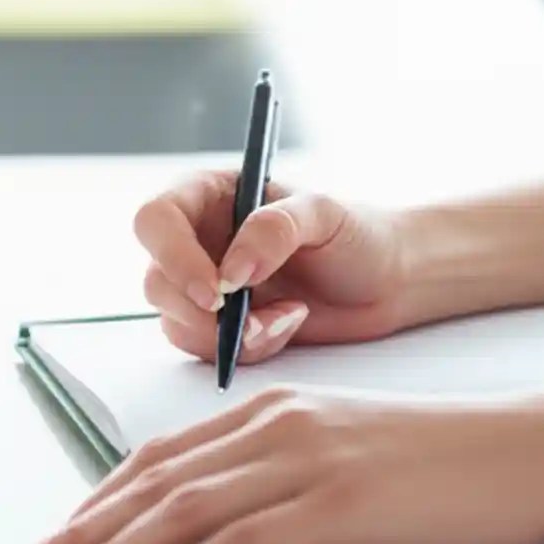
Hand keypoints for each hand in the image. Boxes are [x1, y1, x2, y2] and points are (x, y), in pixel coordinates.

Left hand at [7, 386, 543, 543]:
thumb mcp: (337, 443)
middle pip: (156, 483)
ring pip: (184, 510)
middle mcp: (274, 427)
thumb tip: (213, 517)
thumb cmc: (434, 455)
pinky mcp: (338, 504)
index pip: (161, 455)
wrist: (518, 448)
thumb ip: (273, 466)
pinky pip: (241, 542)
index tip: (59, 532)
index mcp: (269, 410)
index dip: (100, 496)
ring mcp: (305, 462)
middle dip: (84, 528)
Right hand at [134, 171, 408, 363]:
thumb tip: (231, 271)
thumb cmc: (358, 234)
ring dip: (227, 334)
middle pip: (156, 279)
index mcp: (211, 195)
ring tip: (287, 317)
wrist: (387, 282)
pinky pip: (205, 348)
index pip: (157, 219)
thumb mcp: (324, 215)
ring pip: (175, 320)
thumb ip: (274, 230)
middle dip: (199, 310)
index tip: (215, 290)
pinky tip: (287, 324)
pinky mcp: (220, 325)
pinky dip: (246, 348)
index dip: (173, 256)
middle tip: (245, 319)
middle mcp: (198, 239)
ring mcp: (206, 285)